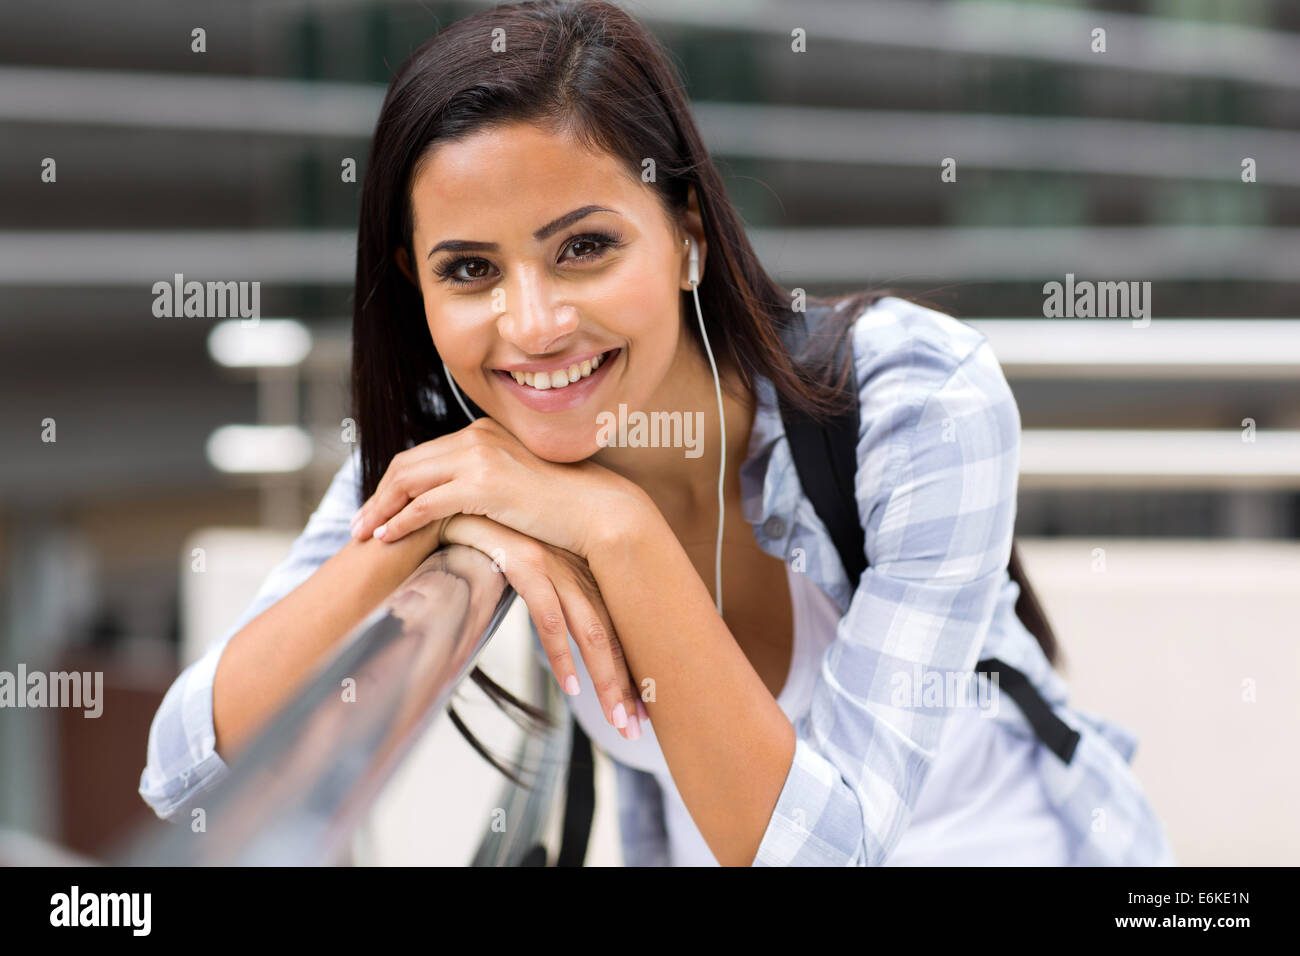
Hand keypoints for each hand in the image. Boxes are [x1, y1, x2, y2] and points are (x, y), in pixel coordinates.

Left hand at [350, 418, 644, 560]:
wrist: (598, 511)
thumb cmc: (565, 509)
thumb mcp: (520, 486)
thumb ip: (489, 485)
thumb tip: (465, 507)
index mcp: (485, 433)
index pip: (426, 454)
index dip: (397, 483)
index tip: (381, 508)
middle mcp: (478, 437)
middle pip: (408, 462)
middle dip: (379, 494)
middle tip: (360, 524)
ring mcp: (480, 457)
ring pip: (409, 479)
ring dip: (381, 508)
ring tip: (365, 534)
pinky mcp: (483, 484)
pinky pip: (425, 503)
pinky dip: (401, 521)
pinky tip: (388, 538)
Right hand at [438, 512, 645, 739]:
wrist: (453, 503)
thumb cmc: (491, 541)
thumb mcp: (531, 570)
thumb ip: (554, 599)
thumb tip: (568, 641)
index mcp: (585, 570)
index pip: (620, 628)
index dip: (631, 672)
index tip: (643, 712)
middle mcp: (579, 567)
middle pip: (614, 635)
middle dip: (626, 686)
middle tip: (636, 728)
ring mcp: (555, 564)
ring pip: (592, 630)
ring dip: (605, 680)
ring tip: (616, 719)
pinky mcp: (525, 562)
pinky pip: (550, 616)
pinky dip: (562, 653)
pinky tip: (570, 686)